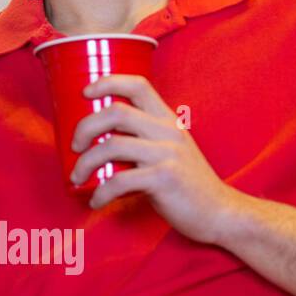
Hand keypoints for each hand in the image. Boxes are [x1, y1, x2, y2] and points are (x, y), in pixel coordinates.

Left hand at [71, 74, 243, 242]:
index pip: (138, 84)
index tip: (85, 93)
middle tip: (74, 146)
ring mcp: (167, 154)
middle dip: (85, 127)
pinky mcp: (164, 179)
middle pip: (115, 112)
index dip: (108, 82)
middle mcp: (168, 131)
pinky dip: (100, 192)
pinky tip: (96, 201)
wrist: (221, 213)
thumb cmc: (186, 184)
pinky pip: (119, 181)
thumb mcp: (170, 150)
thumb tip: (98, 139)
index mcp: (168, 120)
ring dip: (84, 163)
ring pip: (111, 145)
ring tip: (77, 177)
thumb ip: (143, 138)